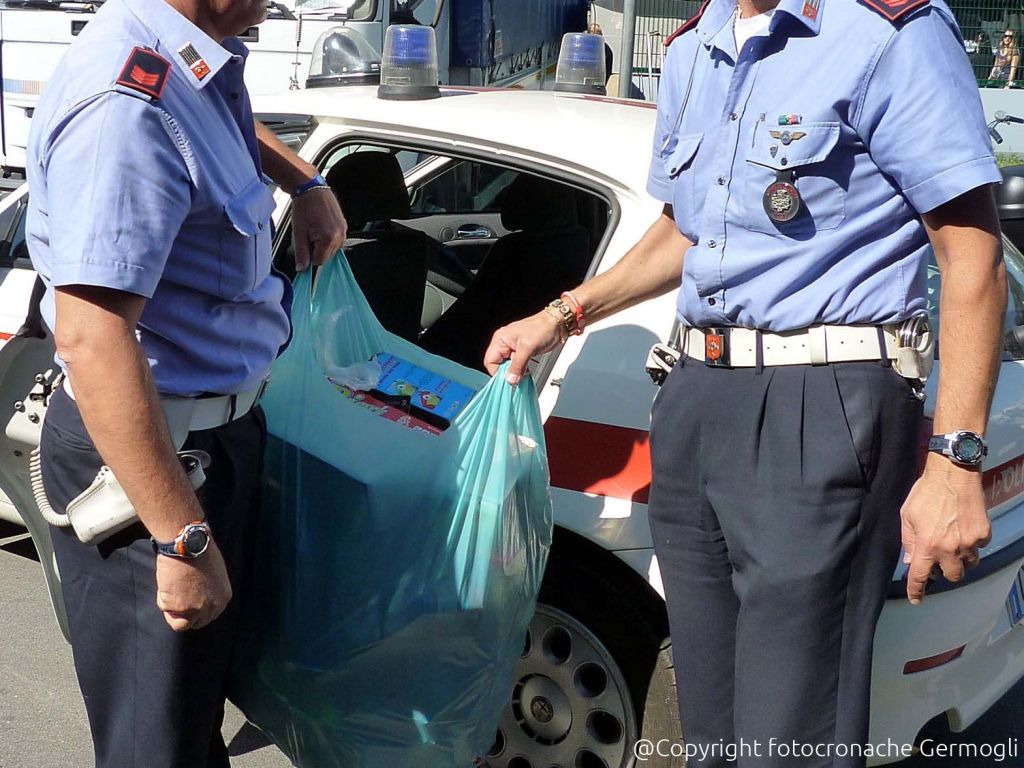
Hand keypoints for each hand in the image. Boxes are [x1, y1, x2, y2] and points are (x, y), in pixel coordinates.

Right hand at [155, 539, 232, 631]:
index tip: (185, 600)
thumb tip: (195, 596)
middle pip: (195, 623)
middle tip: (174, 597)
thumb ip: (208, 589)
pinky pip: (165, 609)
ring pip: (179, 623)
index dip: (194, 610)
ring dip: (171, 608)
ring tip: (170, 588)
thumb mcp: (213, 573)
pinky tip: (167, 582)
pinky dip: (162, 598)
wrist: (188, 543)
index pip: (208, 615)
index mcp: (223, 597)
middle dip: (183, 614)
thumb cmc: (198, 551)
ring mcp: (197, 609)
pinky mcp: (181, 608)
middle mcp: (213, 607)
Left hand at [291, 188, 347, 271]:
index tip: (304, 243)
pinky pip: (336, 240)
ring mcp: (344, 230)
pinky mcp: (344, 226)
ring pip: (332, 249)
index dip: (308, 255)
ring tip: (315, 229)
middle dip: (316, 249)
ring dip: (322, 245)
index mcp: (328, 238)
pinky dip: (328, 238)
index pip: (319, 261)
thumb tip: (301, 269)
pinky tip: (321, 227)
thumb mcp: (299, 232)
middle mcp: (340, 236)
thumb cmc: (304, 207)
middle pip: (327, 256)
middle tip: (308, 234)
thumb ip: (301, 252)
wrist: (311, 188)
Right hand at [483, 310, 563, 384]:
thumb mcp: (527, 348)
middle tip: (518, 376)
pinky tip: (527, 370)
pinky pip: (516, 365)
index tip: (507, 379)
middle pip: (498, 365)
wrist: (557, 325)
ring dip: (516, 372)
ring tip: (524, 371)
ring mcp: (513, 348)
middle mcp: (504, 343)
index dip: (497, 372)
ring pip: (508, 366)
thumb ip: (517, 366)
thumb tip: (510, 379)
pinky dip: (521, 370)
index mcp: (500, 339)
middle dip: (508, 372)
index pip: (490, 361)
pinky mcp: (521, 352)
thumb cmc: (542, 328)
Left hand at [901, 462, 990, 604]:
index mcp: (928, 545)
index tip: (917, 599)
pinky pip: (978, 547)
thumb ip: (909, 541)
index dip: (917, 590)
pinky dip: (970, 544)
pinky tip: (962, 529)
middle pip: (952, 576)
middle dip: (944, 572)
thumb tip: (911, 560)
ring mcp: (969, 542)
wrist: (953, 474)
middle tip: (938, 560)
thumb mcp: (907, 516)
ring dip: (959, 560)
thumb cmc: (926, 492)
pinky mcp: (983, 533)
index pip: (921, 576)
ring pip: (968, 564)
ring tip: (952, 543)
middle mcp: (950, 548)